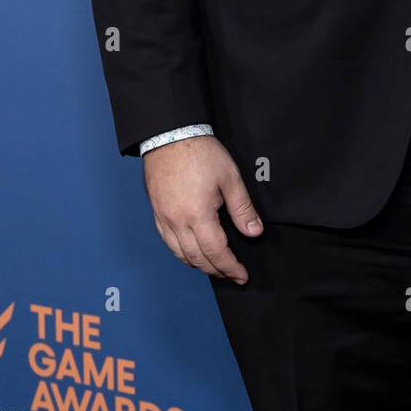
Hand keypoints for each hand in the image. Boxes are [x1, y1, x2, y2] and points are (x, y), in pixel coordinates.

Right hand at [142, 135, 262, 283]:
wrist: (169, 135)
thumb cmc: (201, 153)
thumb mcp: (230, 178)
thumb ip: (242, 208)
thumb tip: (254, 232)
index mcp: (198, 215)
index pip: (216, 252)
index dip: (230, 267)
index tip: (242, 275)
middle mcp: (177, 222)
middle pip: (197, 258)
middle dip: (216, 270)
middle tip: (231, 274)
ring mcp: (164, 219)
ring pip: (180, 254)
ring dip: (198, 264)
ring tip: (214, 267)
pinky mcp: (156, 212)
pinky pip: (168, 242)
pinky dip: (181, 253)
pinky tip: (190, 252)